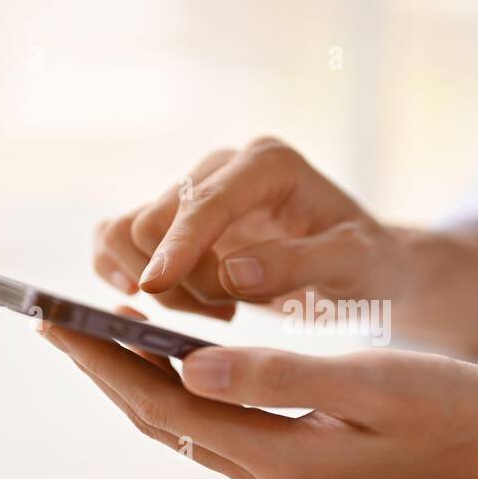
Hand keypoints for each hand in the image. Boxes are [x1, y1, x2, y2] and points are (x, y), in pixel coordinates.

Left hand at [39, 319, 477, 478]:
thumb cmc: (453, 412)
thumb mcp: (368, 382)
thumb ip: (275, 375)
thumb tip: (187, 366)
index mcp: (283, 457)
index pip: (168, 406)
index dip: (108, 362)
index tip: (58, 322)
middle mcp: (272, 478)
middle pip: (165, 421)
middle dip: (107, 370)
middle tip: (56, 323)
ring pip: (187, 426)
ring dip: (139, 380)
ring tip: (100, 335)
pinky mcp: (300, 466)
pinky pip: (219, 428)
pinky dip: (182, 392)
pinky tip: (175, 362)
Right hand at [93, 138, 407, 320]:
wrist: (361, 266)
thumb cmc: (363, 264)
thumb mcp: (352, 266)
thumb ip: (297, 265)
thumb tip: (232, 273)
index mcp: (268, 164)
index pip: (204, 200)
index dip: (177, 245)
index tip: (153, 289)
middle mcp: (222, 166)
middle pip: (151, 220)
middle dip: (178, 280)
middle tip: (231, 314)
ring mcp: (192, 191)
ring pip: (126, 235)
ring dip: (161, 287)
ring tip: (221, 309)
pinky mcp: (173, 220)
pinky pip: (113, 242)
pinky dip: (129, 278)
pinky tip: (183, 305)